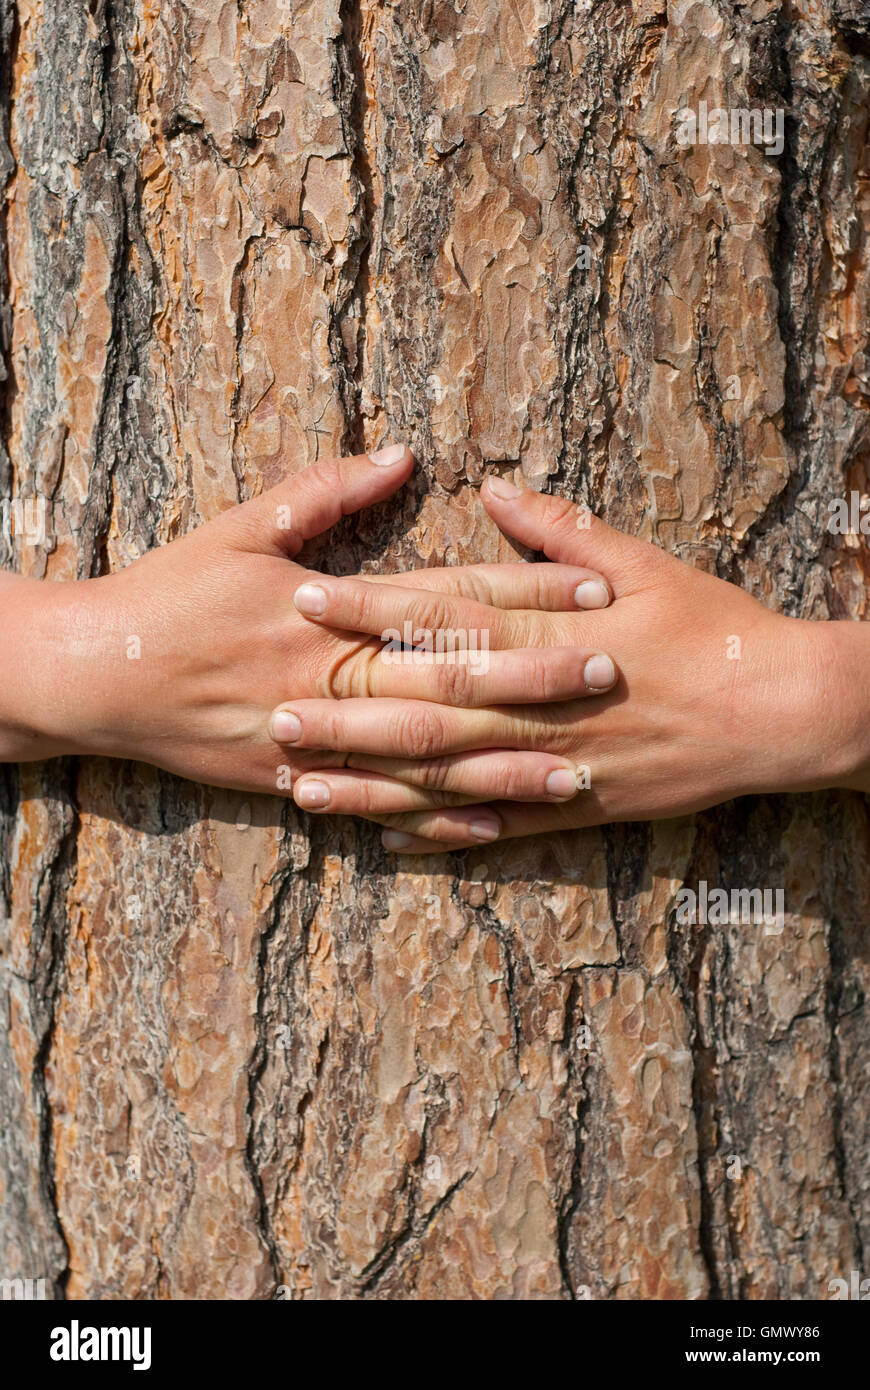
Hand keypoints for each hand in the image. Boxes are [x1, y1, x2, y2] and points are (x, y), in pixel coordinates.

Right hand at [0, 451, 617, 804]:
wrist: (99, 678)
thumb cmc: (171, 594)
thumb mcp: (241, 527)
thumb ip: (324, 492)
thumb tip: (402, 455)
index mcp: (331, 614)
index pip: (447, 600)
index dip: (523, 593)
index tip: (595, 589)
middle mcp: (334, 682)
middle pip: (452, 682)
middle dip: (537, 680)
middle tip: (612, 674)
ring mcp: (318, 744)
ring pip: (427, 760)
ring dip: (505, 766)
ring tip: (577, 773)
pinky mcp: (296, 786)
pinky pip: (379, 811)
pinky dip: (435, 822)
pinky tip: (495, 829)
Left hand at [273, 474, 869, 850]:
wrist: (777, 712)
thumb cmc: (713, 627)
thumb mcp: (645, 562)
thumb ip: (560, 531)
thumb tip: (493, 489)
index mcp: (551, 633)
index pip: (443, 617)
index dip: (369, 608)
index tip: (305, 599)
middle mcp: (539, 703)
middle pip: (425, 706)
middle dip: (345, 709)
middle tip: (271, 709)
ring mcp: (552, 762)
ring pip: (446, 777)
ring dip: (371, 782)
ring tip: (302, 785)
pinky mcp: (573, 809)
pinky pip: (493, 826)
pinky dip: (436, 833)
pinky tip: (381, 835)